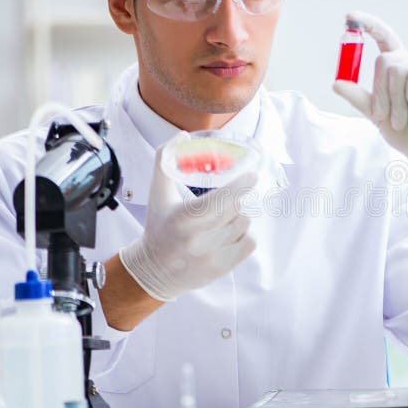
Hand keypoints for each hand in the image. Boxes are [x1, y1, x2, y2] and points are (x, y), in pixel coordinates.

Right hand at [119, 135, 256, 301]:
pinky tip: (228, 233)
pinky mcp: (223, 267)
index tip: (252, 175)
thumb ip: (166, 161)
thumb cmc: (159, 227)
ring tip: (222, 217)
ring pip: (244, 224)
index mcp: (183, 218)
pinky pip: (249, 242)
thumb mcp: (158, 194)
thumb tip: (182, 135)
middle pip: (236, 209)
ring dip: (238, 216)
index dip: (241, 185)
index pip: (221, 200)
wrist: (155, 271)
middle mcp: (199, 238)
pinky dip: (244, 234)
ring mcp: (213, 255)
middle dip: (237, 197)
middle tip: (232, 194)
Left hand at [333, 11, 407, 175]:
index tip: (349, 16)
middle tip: (386, 117)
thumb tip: (336, 82)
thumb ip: (360, 98)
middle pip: (385, 60)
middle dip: (380, 93)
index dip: (369, 26)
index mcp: (400, 71)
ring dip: (395, 101)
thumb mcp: (379, 117)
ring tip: (404, 120)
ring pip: (397, 68)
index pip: (385, 40)